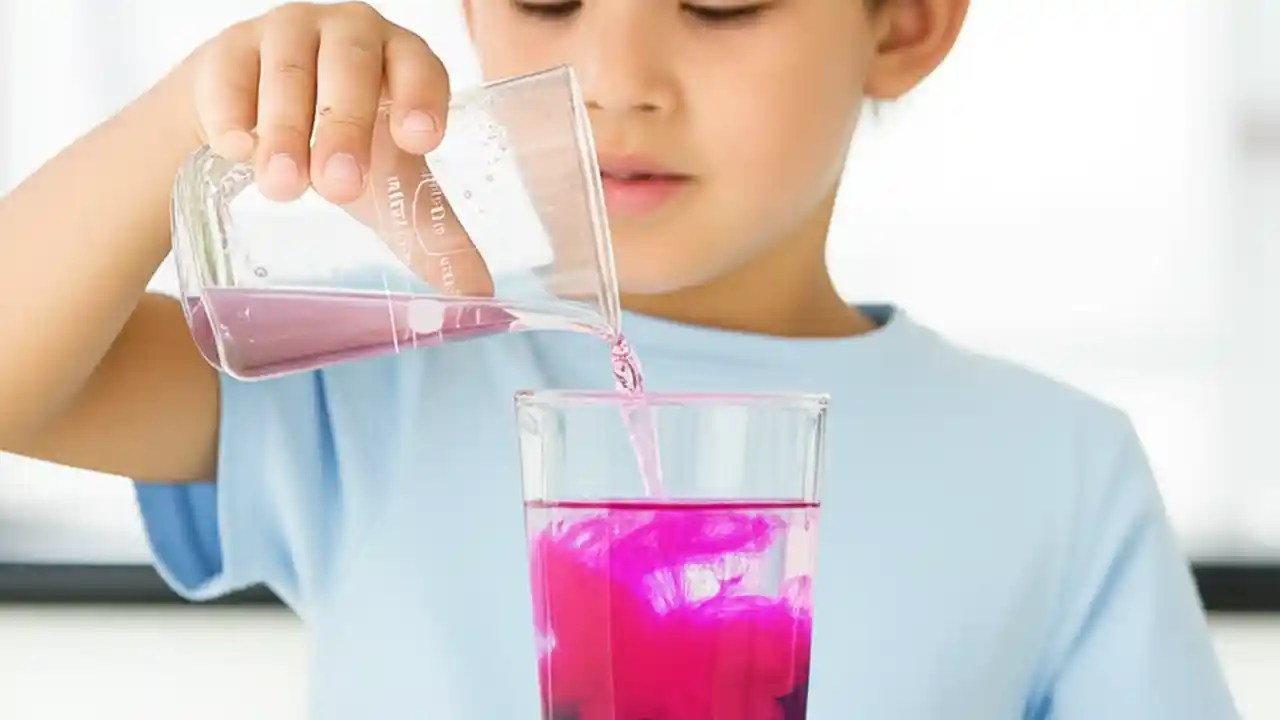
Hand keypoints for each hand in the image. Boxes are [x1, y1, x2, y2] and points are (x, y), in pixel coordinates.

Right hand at [190, 1, 490, 294]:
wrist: (251, 115)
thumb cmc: (342, 144)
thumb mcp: (390, 184)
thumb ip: (433, 234)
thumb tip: (479, 298)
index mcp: (403, 59)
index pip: (420, 66)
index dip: (422, 96)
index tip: (419, 140)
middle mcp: (350, 34)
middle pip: (352, 68)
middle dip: (345, 126)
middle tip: (339, 187)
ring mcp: (287, 33)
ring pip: (289, 73)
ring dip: (285, 131)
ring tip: (283, 187)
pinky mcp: (228, 48)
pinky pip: (230, 75)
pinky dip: (233, 114)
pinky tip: (237, 150)